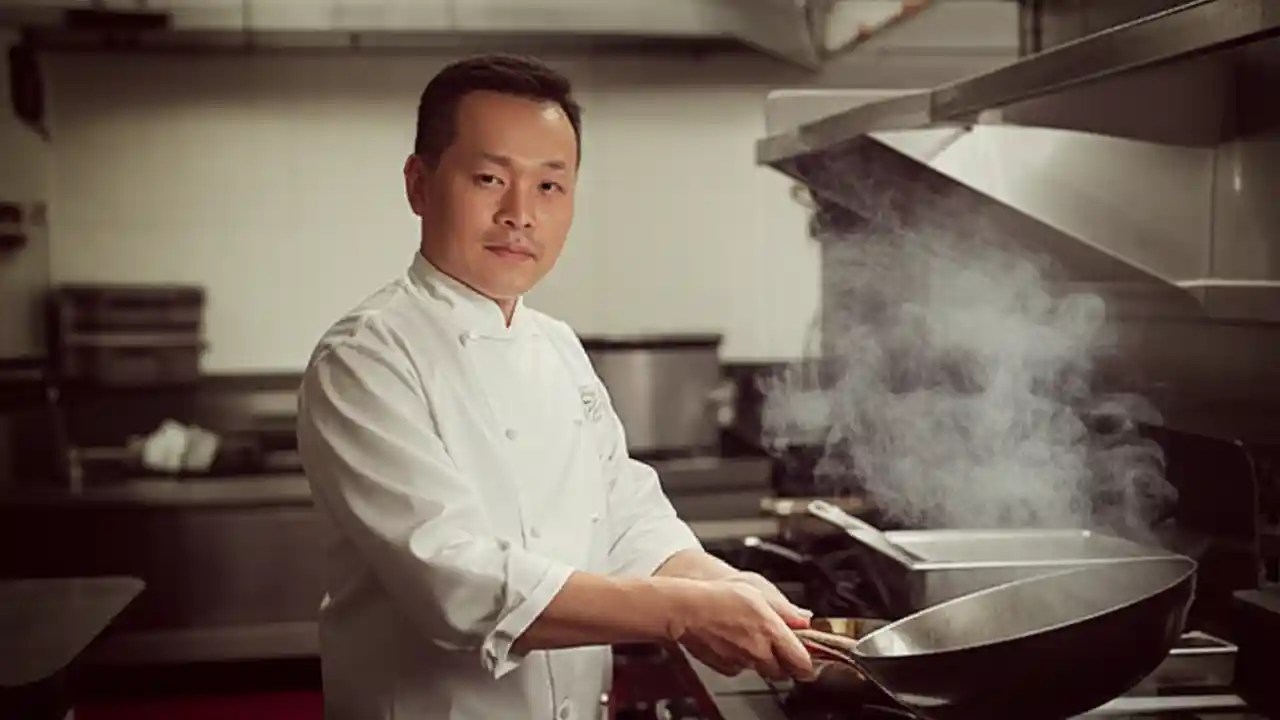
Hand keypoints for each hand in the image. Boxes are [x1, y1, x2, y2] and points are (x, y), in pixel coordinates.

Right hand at [659, 578, 815, 682]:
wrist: (686, 609)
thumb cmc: (718, 595)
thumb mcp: (758, 590)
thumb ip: (786, 609)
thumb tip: (804, 619)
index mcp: (771, 630)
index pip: (802, 663)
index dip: (808, 664)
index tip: (809, 660)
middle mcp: (759, 651)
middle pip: (784, 671)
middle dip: (785, 661)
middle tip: (780, 646)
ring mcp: (743, 662)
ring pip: (763, 670)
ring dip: (764, 660)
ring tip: (752, 637)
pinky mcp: (727, 668)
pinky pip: (743, 669)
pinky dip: (743, 660)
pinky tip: (735, 642)